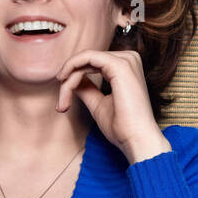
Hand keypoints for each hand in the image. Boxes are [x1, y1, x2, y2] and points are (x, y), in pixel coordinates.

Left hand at [57, 49, 169, 163]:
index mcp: (127, 67)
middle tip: (61, 104)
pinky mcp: (119, 65)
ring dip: (68, 79)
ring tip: (63, 102)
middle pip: (87, 60)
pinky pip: (86, 57)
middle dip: (68, 80)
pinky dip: (71, 69)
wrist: (136, 139)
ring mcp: (125, 60)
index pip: (92, 64)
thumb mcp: (98, 103)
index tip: (63, 102)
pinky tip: (65, 84)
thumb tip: (71, 79)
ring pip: (84, 59)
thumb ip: (87, 88)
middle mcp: (128, 58)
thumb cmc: (122, 126)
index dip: (73, 79)